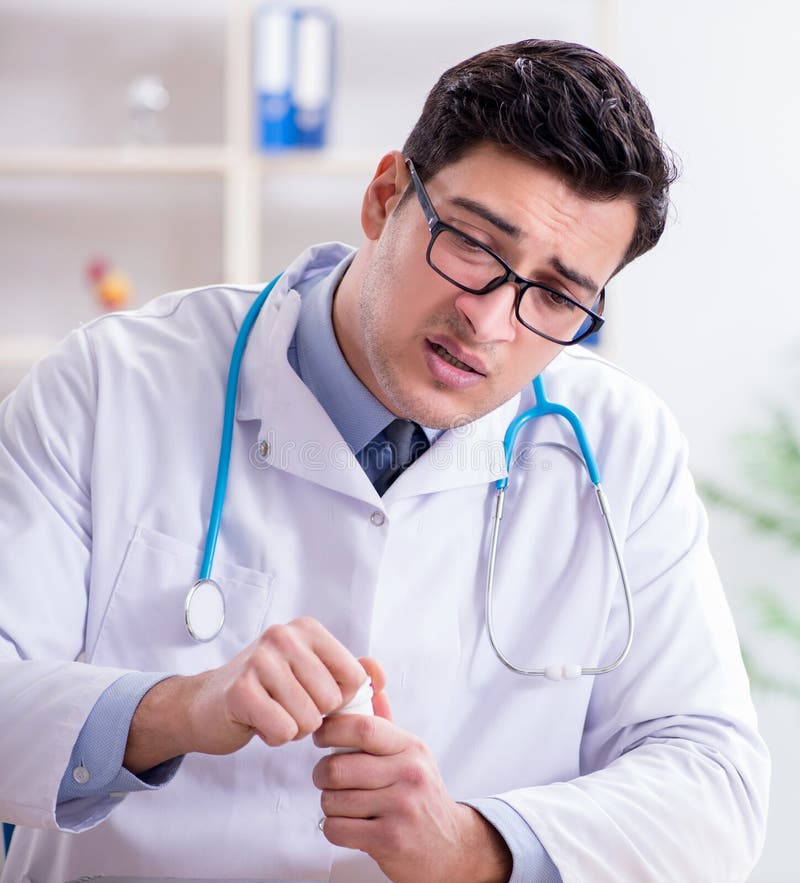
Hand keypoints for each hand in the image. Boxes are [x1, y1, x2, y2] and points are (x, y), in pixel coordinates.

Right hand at [124, 617, 366, 772]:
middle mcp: (284, 636)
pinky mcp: (241, 690)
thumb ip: (351, 672)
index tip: (313, 695)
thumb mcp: (312, 674)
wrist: (206, 705)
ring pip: (309, 720)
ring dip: (293, 728)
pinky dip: (274, 736)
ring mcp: (260, 660)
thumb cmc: (268, 691)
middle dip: (314, 716)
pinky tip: (258, 721)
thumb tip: (381, 674)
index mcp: (307, 629)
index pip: (355, 678)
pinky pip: (283, 731)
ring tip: (272, 711)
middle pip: (332, 701)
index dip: (340, 700)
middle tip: (287, 705)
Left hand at [312, 713, 511, 882]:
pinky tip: (351, 825)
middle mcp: (409, 774)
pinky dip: (334, 828)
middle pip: (338, 767)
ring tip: (346, 804)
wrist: (451, 847)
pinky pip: (336, 828)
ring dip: (329, 804)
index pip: (362, 727)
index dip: (331, 729)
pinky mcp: (389, 839)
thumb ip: (386, 723)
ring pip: (333, 800)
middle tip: (328, 778)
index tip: (321, 735)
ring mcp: (401, 808)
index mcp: (411, 748)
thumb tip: (371, 685)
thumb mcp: (412, 755)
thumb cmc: (423, 798)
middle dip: (322, 774)